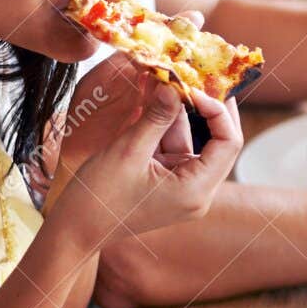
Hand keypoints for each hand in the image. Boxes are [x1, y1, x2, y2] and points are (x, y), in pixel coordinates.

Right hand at [51, 70, 242, 251]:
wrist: (78, 229)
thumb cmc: (99, 197)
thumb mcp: (127, 151)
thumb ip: (155, 118)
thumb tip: (174, 86)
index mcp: (197, 190)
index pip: (229, 143)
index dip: (218, 110)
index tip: (195, 86)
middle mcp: (200, 193)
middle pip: (219, 143)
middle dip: (206, 110)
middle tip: (197, 78)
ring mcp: (187, 190)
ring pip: (195, 144)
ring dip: (182, 115)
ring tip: (170, 82)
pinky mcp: (172, 185)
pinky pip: (178, 152)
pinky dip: (167, 129)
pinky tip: (157, 104)